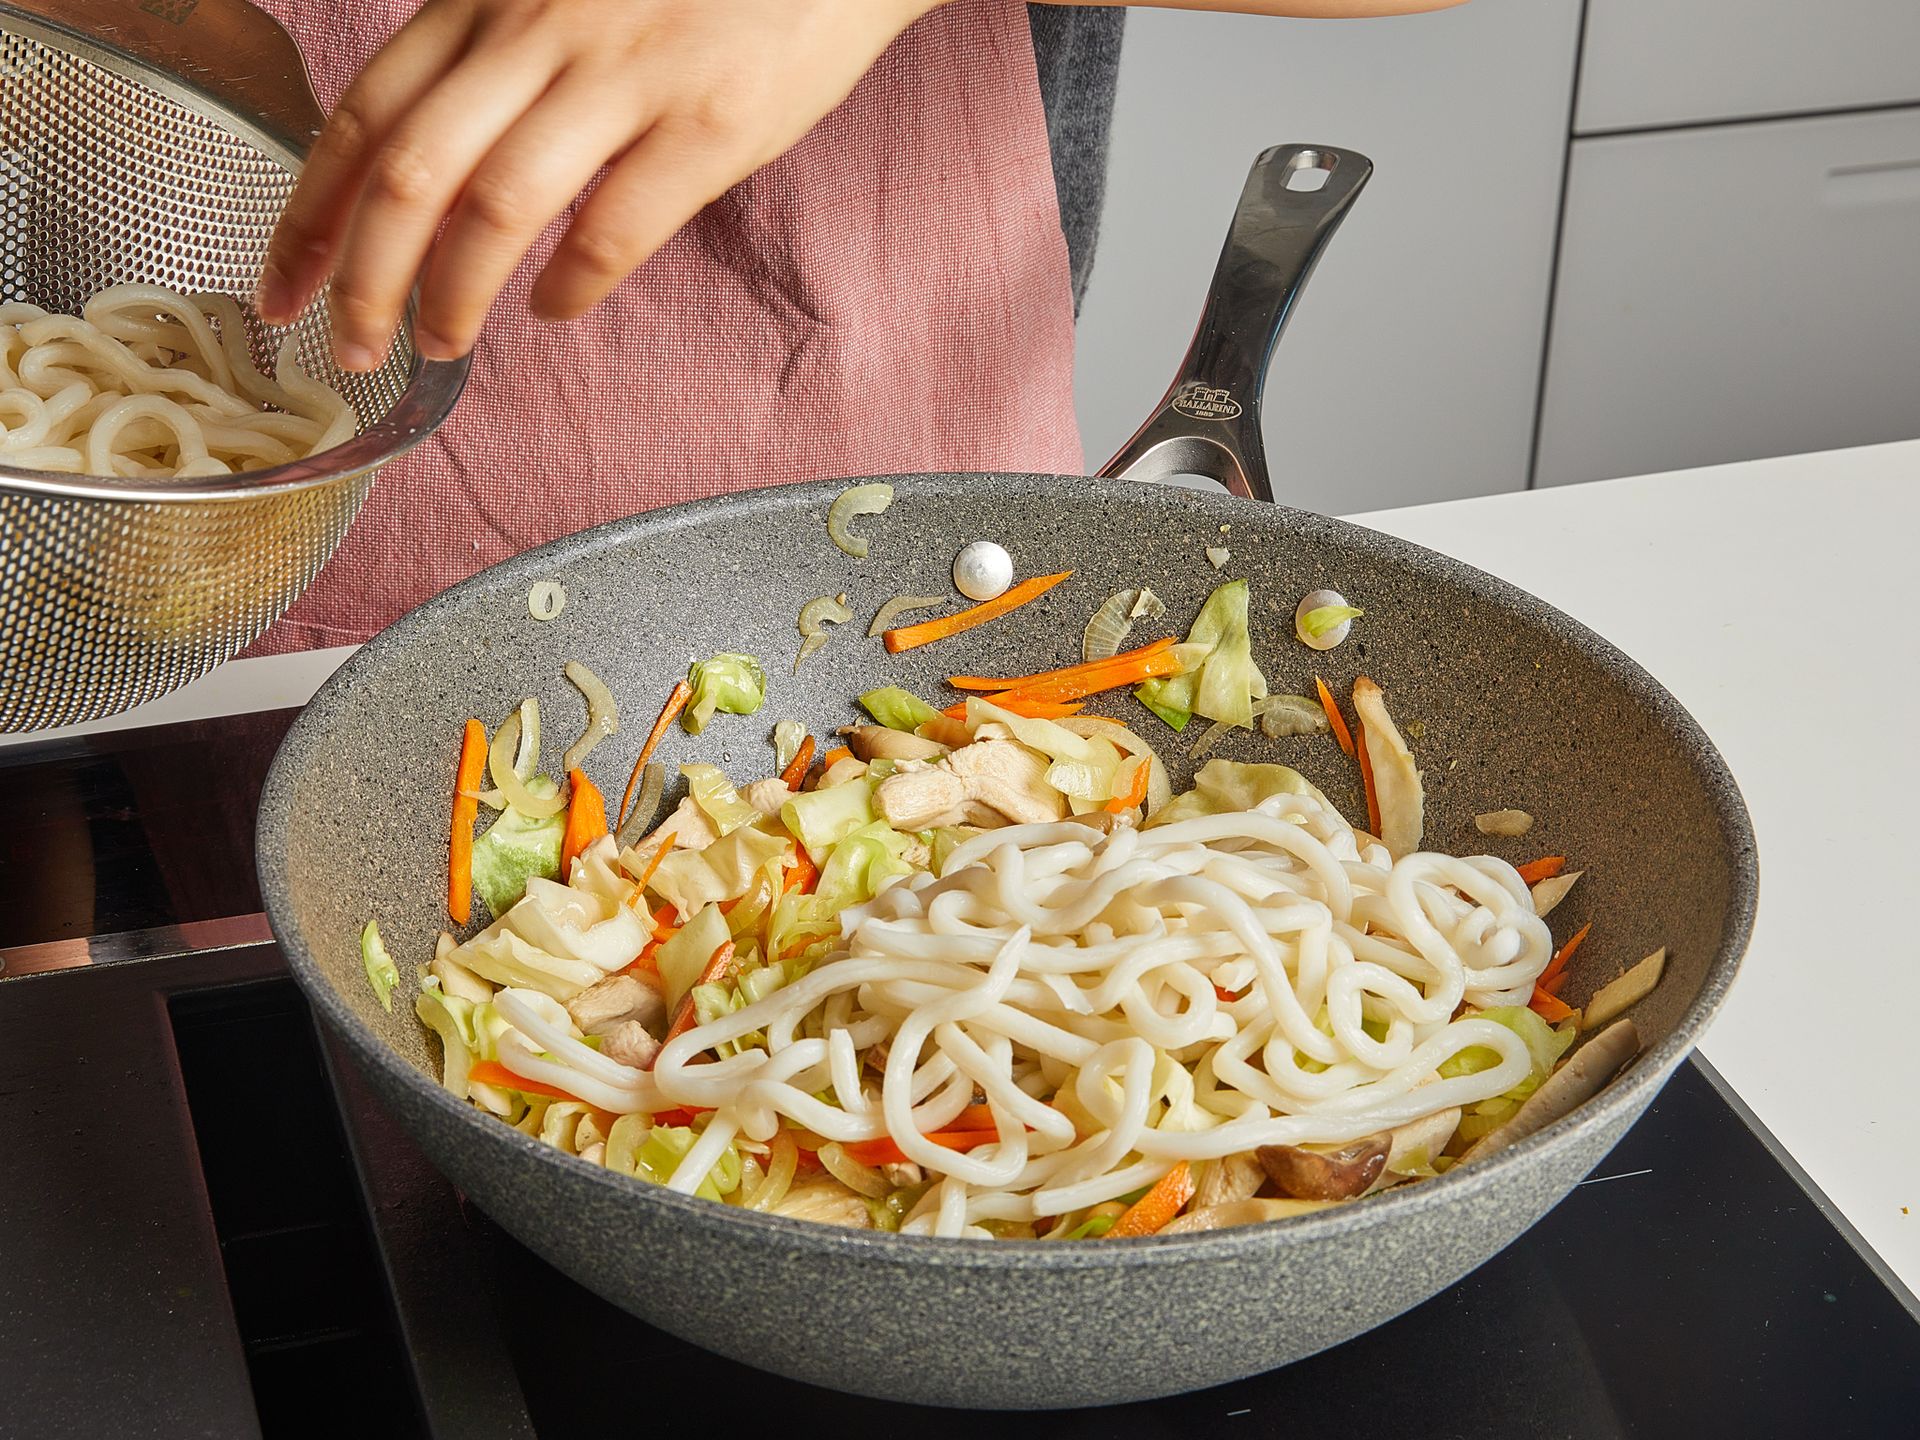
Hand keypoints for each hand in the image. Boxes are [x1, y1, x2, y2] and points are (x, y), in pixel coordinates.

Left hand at [258, 0, 939, 368]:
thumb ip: (497, 57)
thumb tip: (431, 181)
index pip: (366, 114)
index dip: (310, 213)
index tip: (284, 287)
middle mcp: (538, 27)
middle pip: (410, 174)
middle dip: (363, 279)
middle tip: (353, 348)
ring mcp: (623, 74)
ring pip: (495, 208)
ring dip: (453, 297)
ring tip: (443, 347)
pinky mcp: (707, 123)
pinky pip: (613, 228)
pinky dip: (571, 287)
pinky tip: (554, 310)